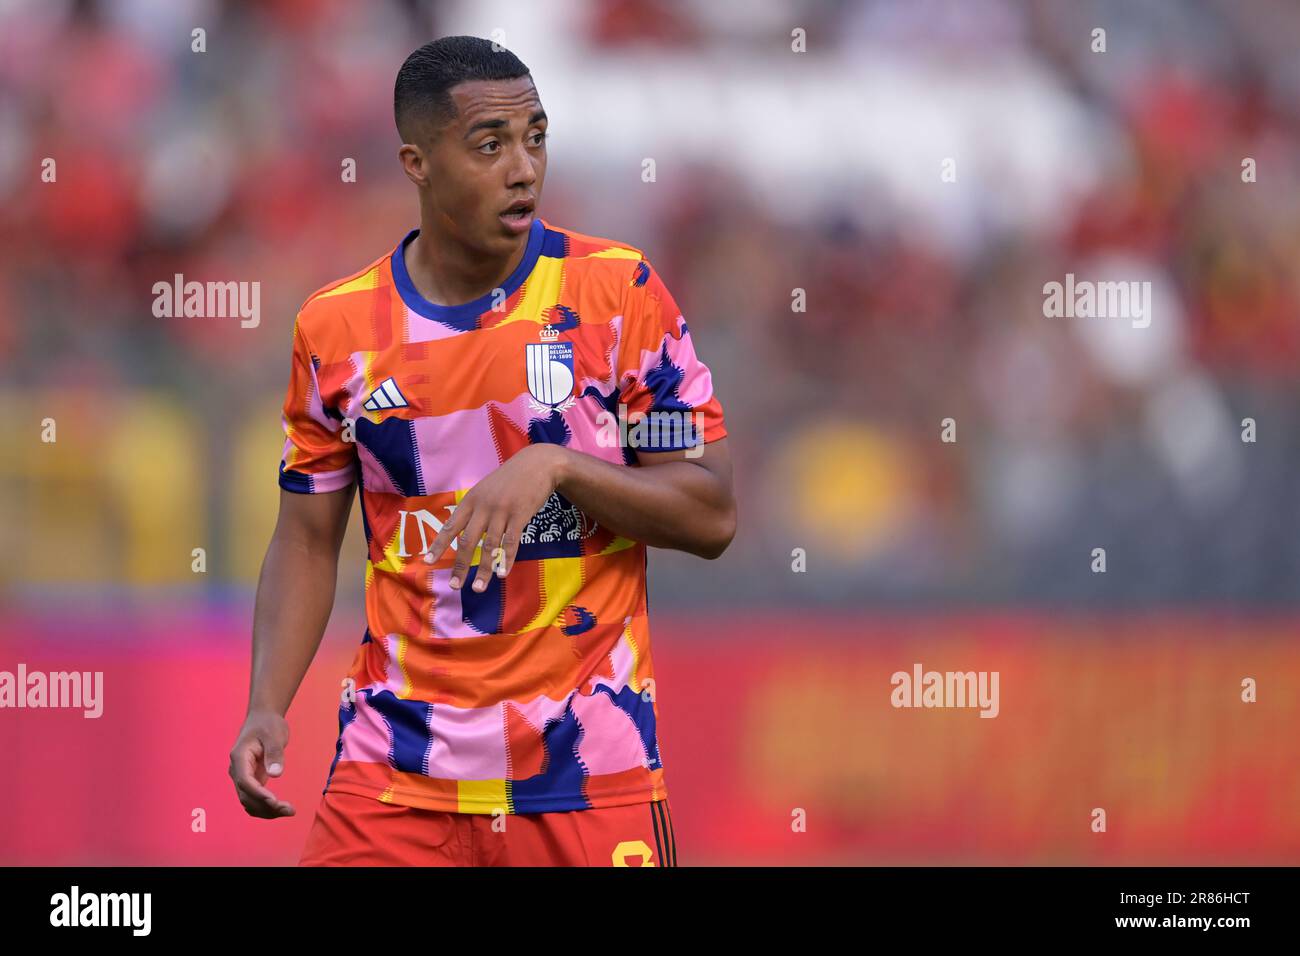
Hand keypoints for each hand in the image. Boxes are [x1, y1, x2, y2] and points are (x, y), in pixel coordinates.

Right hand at [228, 710, 295, 818]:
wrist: (262, 719)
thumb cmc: (268, 724)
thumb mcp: (274, 734)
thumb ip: (274, 753)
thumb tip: (276, 774)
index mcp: (239, 758)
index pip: (245, 781)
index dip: (258, 794)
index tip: (274, 801)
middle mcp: (237, 771)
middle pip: (246, 796)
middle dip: (266, 806)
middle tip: (290, 810)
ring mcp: (242, 778)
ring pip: (249, 802)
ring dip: (266, 811)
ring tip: (289, 811)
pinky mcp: (251, 781)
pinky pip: (254, 800)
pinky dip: (266, 808)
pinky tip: (281, 809)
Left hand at [426, 443, 566, 592]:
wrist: (537, 464)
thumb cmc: (510, 478)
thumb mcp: (485, 488)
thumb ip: (475, 508)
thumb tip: (462, 530)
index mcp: (471, 500)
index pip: (451, 527)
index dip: (439, 546)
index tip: (428, 562)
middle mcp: (483, 507)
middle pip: (468, 541)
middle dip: (460, 566)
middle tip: (455, 586)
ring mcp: (502, 512)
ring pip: (490, 546)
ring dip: (484, 570)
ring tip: (479, 588)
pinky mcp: (520, 516)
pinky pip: (511, 543)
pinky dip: (506, 560)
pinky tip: (502, 574)